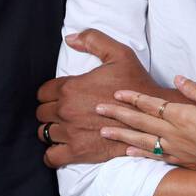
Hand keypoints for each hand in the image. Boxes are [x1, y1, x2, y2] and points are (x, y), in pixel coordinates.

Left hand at [36, 30, 164, 167]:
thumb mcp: (119, 53)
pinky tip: (63, 146)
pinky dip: (53, 153)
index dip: (51, 93)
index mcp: (71, 87)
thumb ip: (93, 40)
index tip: (63, 95)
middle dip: (51, 111)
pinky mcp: (78, 152)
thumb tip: (69, 38)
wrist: (153, 115)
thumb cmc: (136, 84)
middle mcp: (66, 111)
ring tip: (65, 127)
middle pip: (42, 112)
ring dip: (52, 130)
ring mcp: (71, 133)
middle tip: (66, 111)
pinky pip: (51, 156)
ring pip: (44, 133)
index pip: (43, 92)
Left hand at [96, 76, 195, 172]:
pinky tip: (128, 151)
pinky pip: (155, 156)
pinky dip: (139, 153)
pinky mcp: (182, 161)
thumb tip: (178, 78)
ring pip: (143, 140)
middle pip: (141, 121)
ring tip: (104, 130)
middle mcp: (176, 133)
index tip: (116, 93)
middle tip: (98, 109)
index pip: (152, 104)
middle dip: (118, 114)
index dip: (133, 98)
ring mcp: (177, 149)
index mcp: (184, 115)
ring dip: (122, 134)